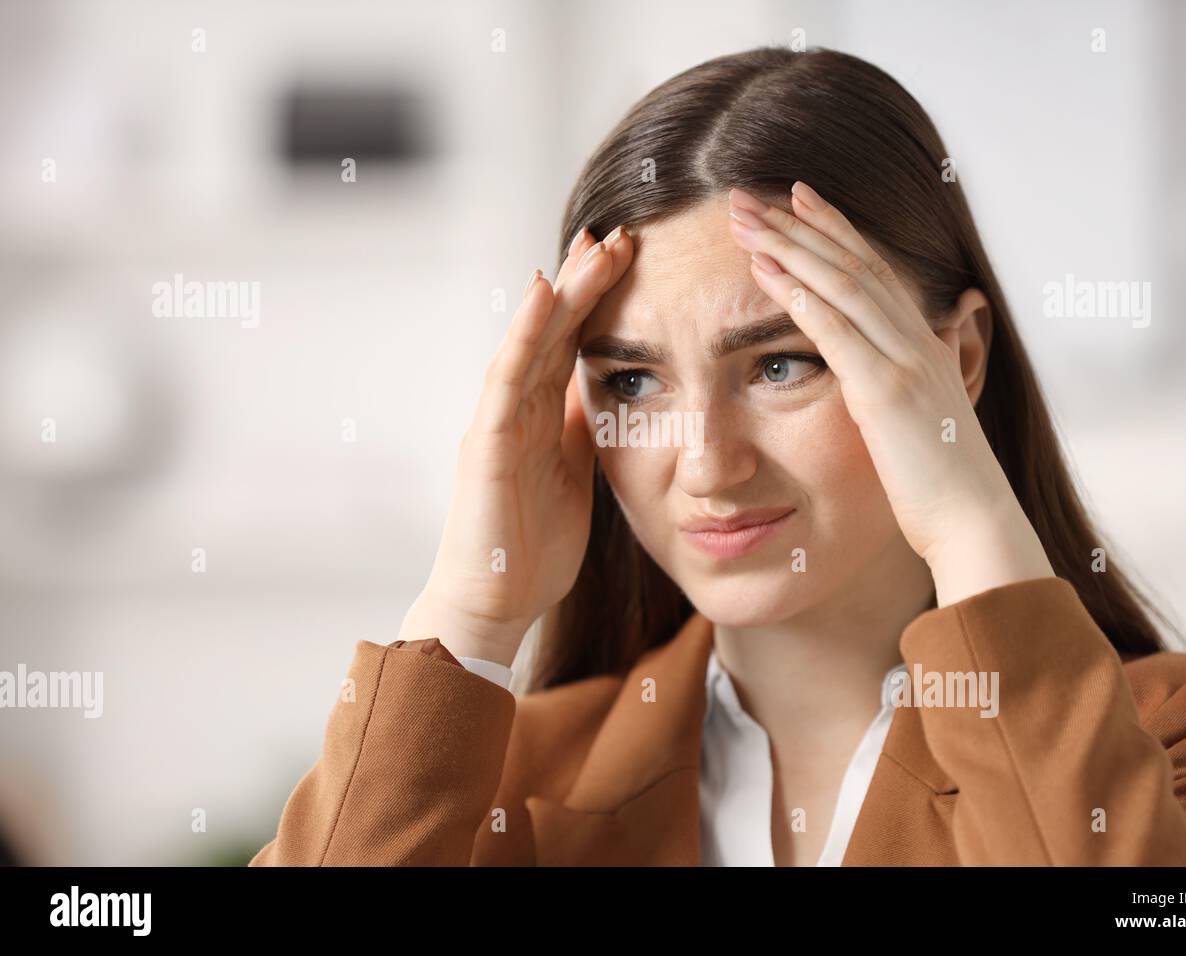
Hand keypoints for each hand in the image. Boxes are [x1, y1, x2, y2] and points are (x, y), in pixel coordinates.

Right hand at [399, 225, 634, 661]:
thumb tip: (608, 386)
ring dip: (562, 292)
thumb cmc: (531, 544)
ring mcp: (495, 422)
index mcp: (537, 414)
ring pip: (530, 341)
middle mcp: (512, 407)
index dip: (596, 297)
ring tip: (595, 246)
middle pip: (552, 329)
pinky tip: (543, 296)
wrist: (494, 603)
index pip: (570, 341)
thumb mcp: (572, 470)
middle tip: (619, 232)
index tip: (630, 254)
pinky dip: (523, 336)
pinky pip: (505, 379)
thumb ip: (579, 425)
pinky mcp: (486, 446)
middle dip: (584, 279)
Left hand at [726, 183, 1051, 604]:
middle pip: (853, 263)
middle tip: (750, 195)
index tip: (796, 199)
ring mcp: (904, 362)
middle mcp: (918, 341)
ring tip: (745, 220)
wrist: (974, 523)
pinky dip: (800, 297)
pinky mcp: (886, 392)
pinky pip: (837, 332)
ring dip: (789, 247)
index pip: (873, 271)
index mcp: (925, 346)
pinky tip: (767, 272)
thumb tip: (943, 336)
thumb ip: (929, 371)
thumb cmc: (945, 484)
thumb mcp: (934, 416)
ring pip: (842, 285)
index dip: (833, 230)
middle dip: (798, 224)